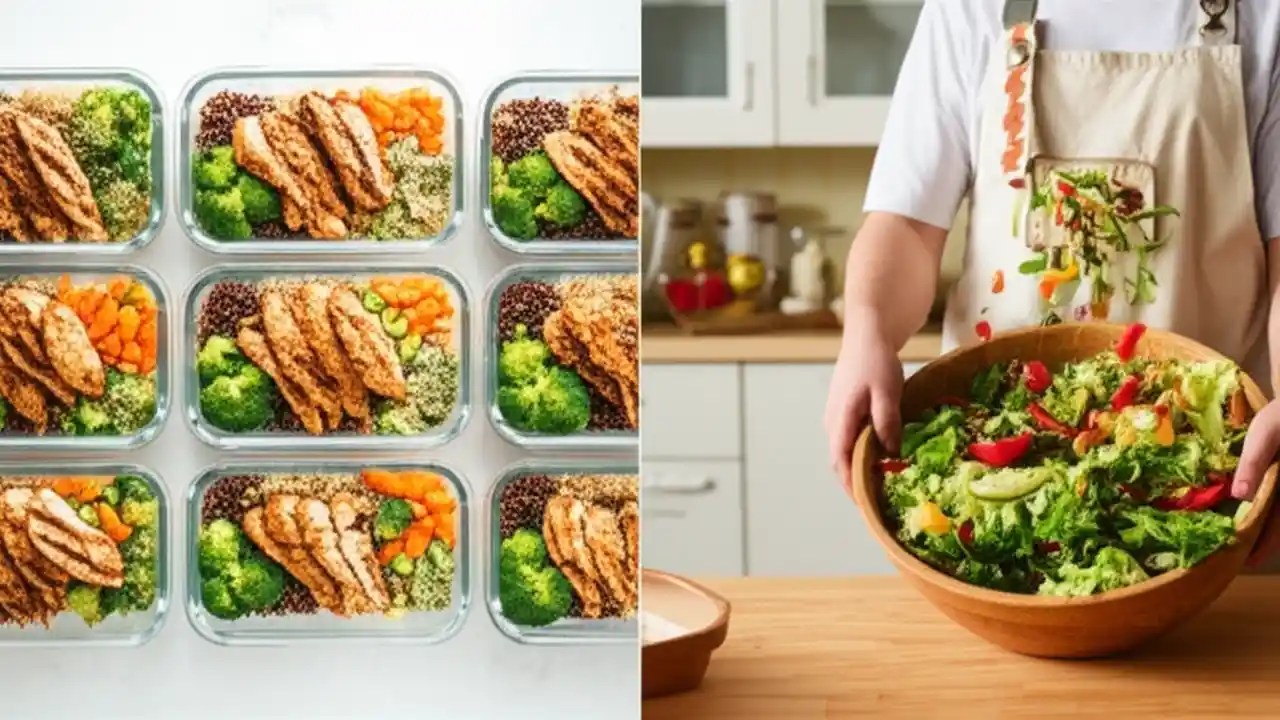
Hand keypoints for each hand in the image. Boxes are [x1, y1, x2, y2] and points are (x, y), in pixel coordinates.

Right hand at [823, 320, 903, 499]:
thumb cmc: (876, 361)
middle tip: (878, 502)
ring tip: (881, 484)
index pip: (841, 463)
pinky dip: (862, 454)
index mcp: (841, 420)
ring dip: (859, 469)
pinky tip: (880, 457)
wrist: (867, 334)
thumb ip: (887, 422)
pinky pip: (850, 440)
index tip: (866, 506)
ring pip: (845, 451)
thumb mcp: (887, 392)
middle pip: (840, 462)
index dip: (851, 487)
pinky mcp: (844, 412)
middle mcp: (833, 423)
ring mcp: (837, 417)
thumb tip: (891, 453)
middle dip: (856, 483)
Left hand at [1232, 400, 1279, 566]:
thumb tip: (1240, 495)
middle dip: (1261, 544)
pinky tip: (1246, 517)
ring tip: (1238, 545)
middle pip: (1279, 525)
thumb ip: (1253, 462)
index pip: (1278, 525)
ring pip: (1277, 517)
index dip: (1264, 546)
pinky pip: (1274, 505)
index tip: (1247, 563)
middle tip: (1235, 561)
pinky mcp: (1278, 482)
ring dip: (1264, 531)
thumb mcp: (1266, 434)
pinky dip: (1264, 514)